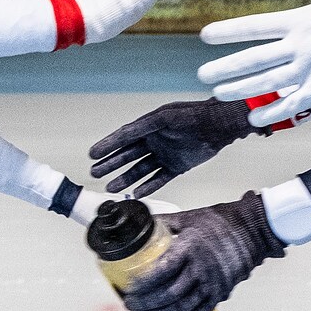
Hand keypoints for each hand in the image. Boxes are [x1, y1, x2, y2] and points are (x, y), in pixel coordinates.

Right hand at [88, 97, 260, 197]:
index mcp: (149, 126)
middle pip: (128, 155)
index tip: (92, 154)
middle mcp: (154, 141)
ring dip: (125, 178)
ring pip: (140, 170)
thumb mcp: (166, 117)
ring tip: (110, 187)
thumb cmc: (193, 116)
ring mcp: (165, 155)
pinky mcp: (177, 166)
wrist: (218, 126)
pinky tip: (136, 194)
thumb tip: (125, 132)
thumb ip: (145, 126)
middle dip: (111, 164)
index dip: (107, 146)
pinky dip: (148, 187)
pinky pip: (159, 179)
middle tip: (95, 173)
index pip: (123, 138)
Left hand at [110, 192, 284, 310]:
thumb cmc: (220, 222)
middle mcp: (201, 268)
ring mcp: (212, 284)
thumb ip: (161, 224)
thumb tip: (137, 225)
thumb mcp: (187, 217)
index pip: (161, 271)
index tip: (129, 288)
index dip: (143, 284)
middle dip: (146, 305)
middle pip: (169, 295)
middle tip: (131, 306)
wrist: (252, 230)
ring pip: (182, 309)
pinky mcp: (220, 294)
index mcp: (190, 247)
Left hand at [197, 0, 310, 124]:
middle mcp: (302, 49)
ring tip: (219, 94)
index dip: (228, 32)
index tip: (206, 36)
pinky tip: (255, 120)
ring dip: (241, 91)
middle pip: (254, 61)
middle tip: (203, 74)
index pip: (255, 27)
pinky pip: (294, 106)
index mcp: (302, 21)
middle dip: (225, 68)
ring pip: (268, 86)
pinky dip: (273, 114)